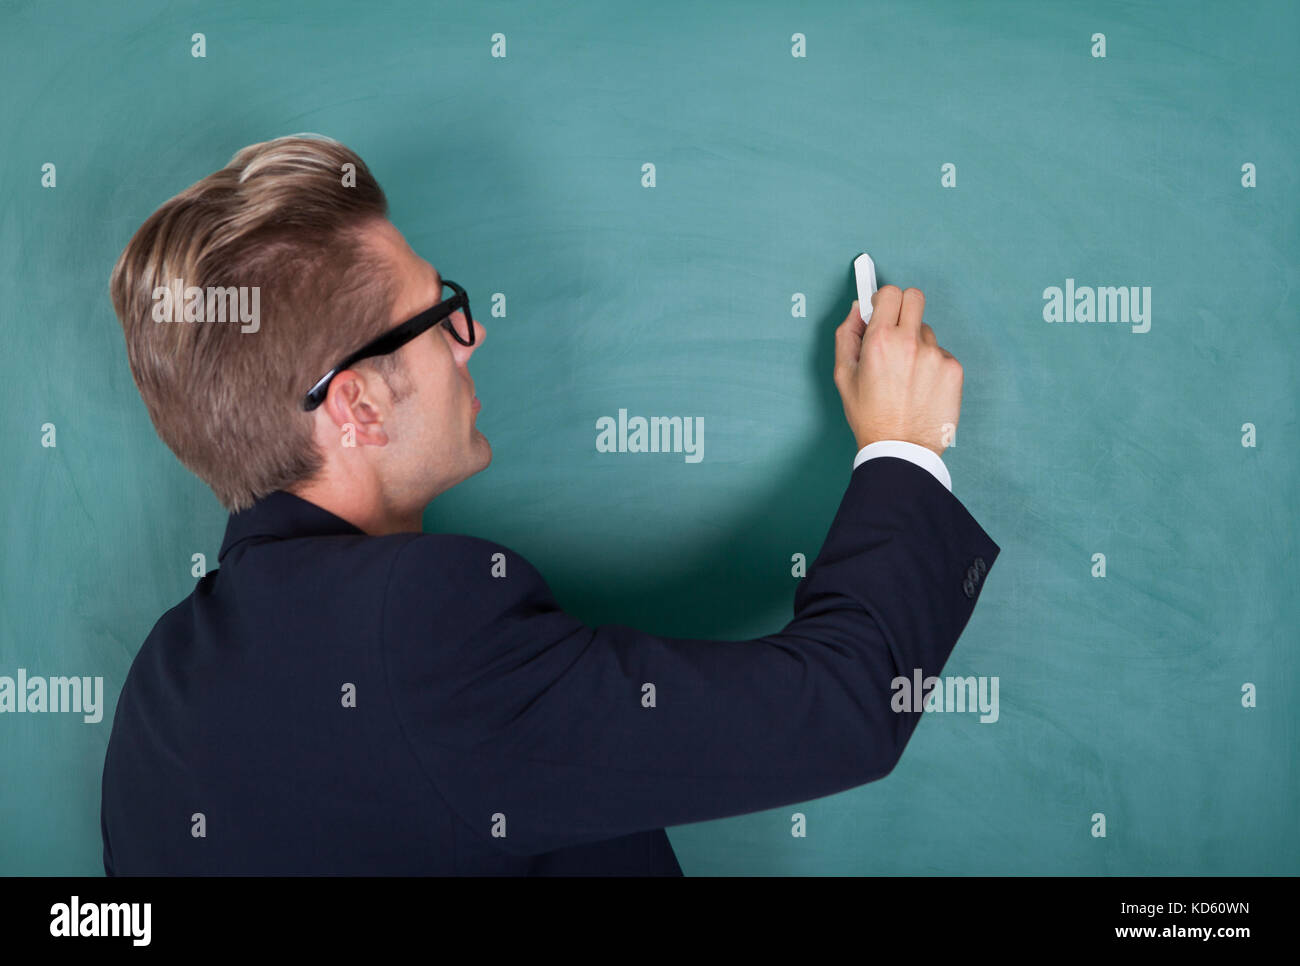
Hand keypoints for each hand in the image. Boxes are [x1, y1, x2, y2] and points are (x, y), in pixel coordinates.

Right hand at [832, 286, 962, 457]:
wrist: (901, 449)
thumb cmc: (870, 416)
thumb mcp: (843, 376)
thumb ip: (846, 336)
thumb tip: (856, 310)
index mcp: (879, 341)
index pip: (890, 293)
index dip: (883, 300)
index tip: (882, 310)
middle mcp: (909, 342)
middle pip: (915, 298)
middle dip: (904, 308)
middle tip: (896, 331)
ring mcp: (935, 355)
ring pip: (927, 331)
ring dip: (917, 343)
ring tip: (907, 375)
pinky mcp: (953, 369)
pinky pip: (941, 353)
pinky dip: (931, 364)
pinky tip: (921, 387)